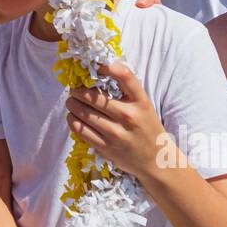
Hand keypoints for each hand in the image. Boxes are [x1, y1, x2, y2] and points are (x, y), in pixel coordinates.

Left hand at [66, 62, 167, 183]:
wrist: (155, 160)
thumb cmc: (147, 127)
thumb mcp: (144, 105)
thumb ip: (127, 90)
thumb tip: (100, 70)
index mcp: (141, 102)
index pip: (125, 76)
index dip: (107, 66)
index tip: (96, 66)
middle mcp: (128, 116)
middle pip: (94, 97)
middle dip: (77, 91)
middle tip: (74, 90)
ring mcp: (116, 133)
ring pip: (83, 113)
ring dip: (72, 105)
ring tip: (71, 102)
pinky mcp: (106, 147)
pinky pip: (80, 130)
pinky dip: (72, 120)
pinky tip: (73, 117)